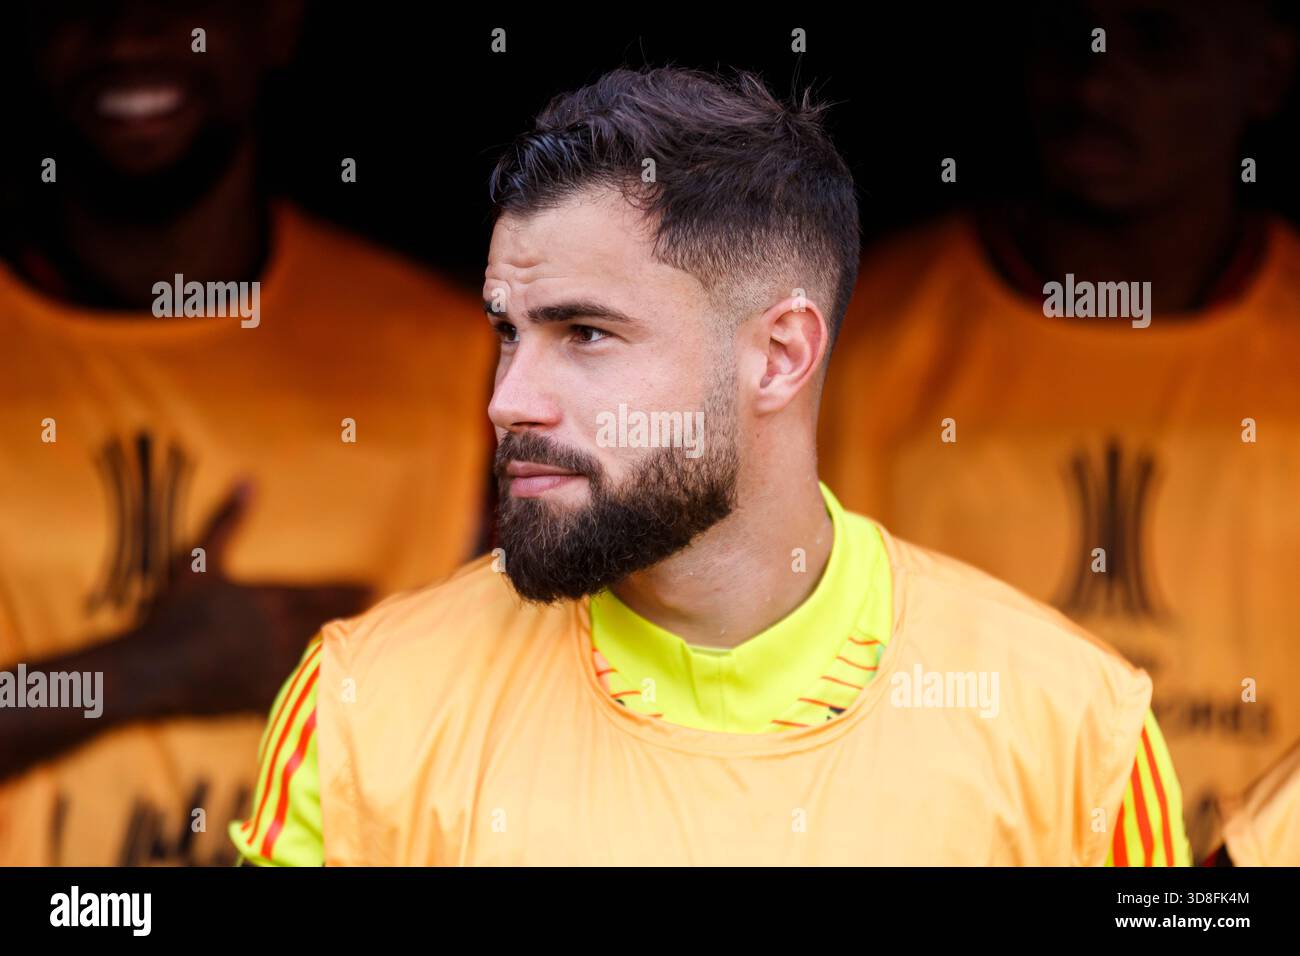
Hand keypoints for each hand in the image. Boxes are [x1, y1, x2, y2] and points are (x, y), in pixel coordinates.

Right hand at [134, 482, 369, 716]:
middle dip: (359, 620)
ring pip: (325, 659)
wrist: (147, 668)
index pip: (325, 593)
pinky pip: (302, 699)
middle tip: (387, 617)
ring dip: (350, 654)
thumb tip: (248, 478)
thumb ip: (229, 520)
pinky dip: (322, 699)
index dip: (351, 591)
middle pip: (333, 625)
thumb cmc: (172, 612)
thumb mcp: (200, 559)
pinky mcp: (264, 698)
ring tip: (374, 652)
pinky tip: (343, 700)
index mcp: (271, 597)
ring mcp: (274, 666)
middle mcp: (280, 630)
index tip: (374, 587)